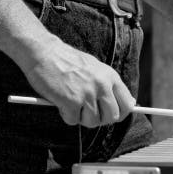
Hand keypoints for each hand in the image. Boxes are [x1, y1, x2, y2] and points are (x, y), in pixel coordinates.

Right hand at [20, 37, 134, 126]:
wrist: (43, 52)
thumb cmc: (67, 60)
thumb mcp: (96, 68)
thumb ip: (109, 84)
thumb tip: (129, 102)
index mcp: (111, 77)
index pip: (127, 104)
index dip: (120, 114)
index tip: (110, 115)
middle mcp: (102, 86)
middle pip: (112, 117)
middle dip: (100, 119)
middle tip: (88, 113)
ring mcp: (87, 94)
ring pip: (93, 122)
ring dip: (81, 118)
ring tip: (72, 104)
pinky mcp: (71, 101)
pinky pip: (73, 120)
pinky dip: (66, 116)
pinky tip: (61, 103)